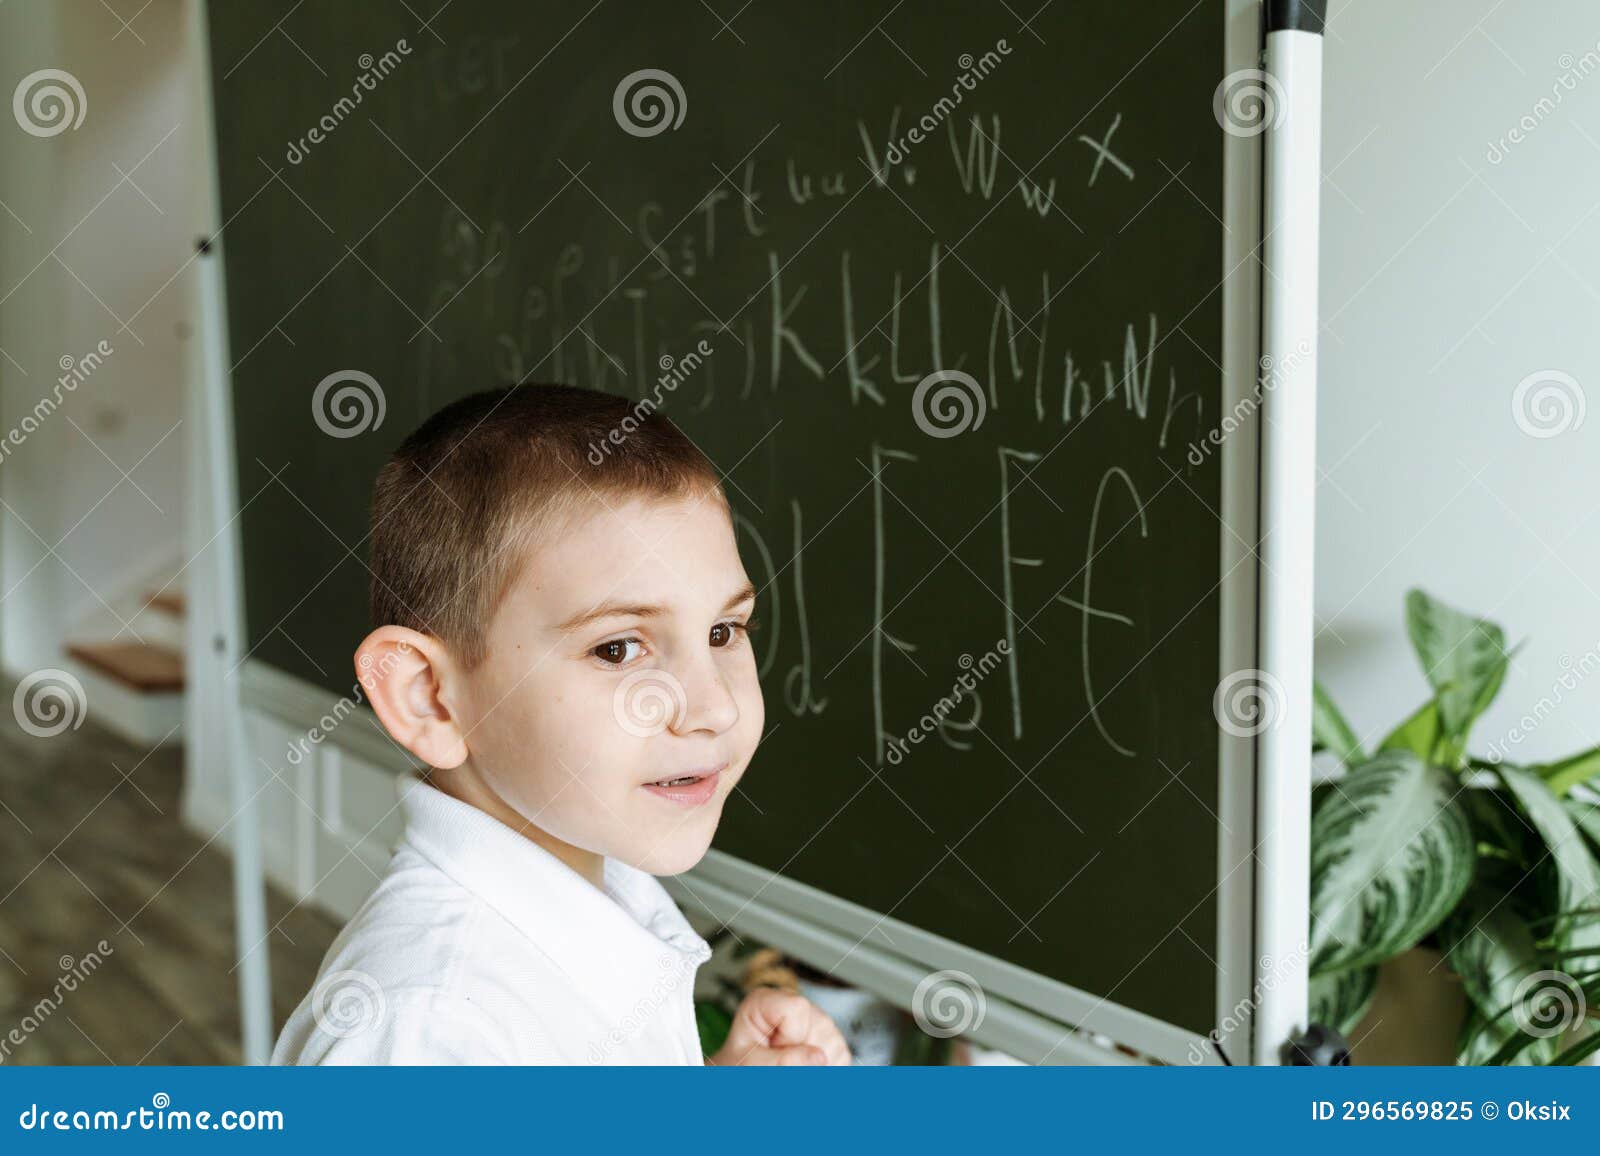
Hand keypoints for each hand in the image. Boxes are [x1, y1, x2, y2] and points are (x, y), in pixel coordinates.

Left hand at [706, 988, 852, 1065]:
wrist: (748, 1083)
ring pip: (834, 1042)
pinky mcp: (829, 1040)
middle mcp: (793, 1005)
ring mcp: (814, 1021)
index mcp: (765, 1001)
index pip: (797, 1007)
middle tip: (779, 1062)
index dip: (790, 1035)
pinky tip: (804, 1070)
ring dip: (816, 1065)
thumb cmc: (741, 1071)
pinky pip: (841, 1057)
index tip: (772, 1048)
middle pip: (820, 1025)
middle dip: (804, 1054)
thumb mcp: (752, 1067)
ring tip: (790, 1067)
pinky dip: (826, 1071)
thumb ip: (782, 1062)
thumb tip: (819, 1057)